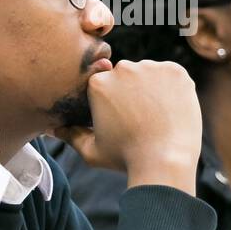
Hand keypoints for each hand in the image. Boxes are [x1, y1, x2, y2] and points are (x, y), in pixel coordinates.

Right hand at [51, 59, 201, 194]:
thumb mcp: (92, 151)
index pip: (105, 84)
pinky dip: (172, 87)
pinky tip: (171, 108)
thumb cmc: (126, 158)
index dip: (114, 102)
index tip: (123, 119)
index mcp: (98, 84)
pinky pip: (172, 74)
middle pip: (127, 75)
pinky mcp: (175, 70)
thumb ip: (72, 136)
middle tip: (142, 118)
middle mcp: (122, 69)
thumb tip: (55, 129)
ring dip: (152, 87)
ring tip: (158, 115)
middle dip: (132, 91)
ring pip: (149, 73)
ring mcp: (151, 67)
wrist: (165, 161)